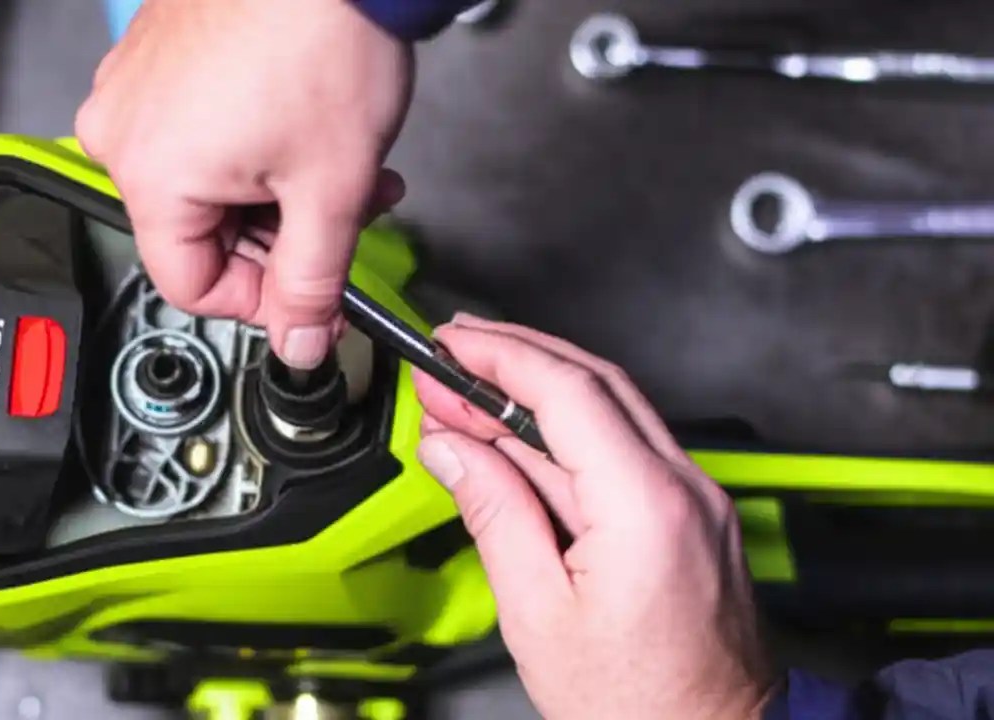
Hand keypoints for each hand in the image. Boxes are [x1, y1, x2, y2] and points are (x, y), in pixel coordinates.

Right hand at [76, 0, 412, 368]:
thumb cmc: (323, 38)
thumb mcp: (330, 191)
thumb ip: (312, 284)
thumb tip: (298, 341)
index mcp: (151, 176)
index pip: (191, 287)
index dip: (260, 303)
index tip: (308, 293)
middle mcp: (122, 132)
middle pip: (199, 235)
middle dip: (282, 236)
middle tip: (343, 217)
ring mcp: (133, 86)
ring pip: (206, 184)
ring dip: (277, 190)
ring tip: (338, 163)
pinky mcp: (155, 54)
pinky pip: (198, 131)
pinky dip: (255, 144)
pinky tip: (305, 125)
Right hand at [413, 313, 772, 718]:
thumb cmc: (639, 707)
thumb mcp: (537, 614)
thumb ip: (494, 514)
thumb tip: (451, 449)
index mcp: (646, 507)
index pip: (568, 391)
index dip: (500, 356)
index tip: (448, 345)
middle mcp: (684, 488)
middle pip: (594, 381)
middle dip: (514, 356)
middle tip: (448, 357)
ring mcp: (696, 498)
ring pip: (610, 408)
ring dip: (536, 389)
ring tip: (466, 396)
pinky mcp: (692, 515)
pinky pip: (624, 447)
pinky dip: (565, 431)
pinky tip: (517, 440)